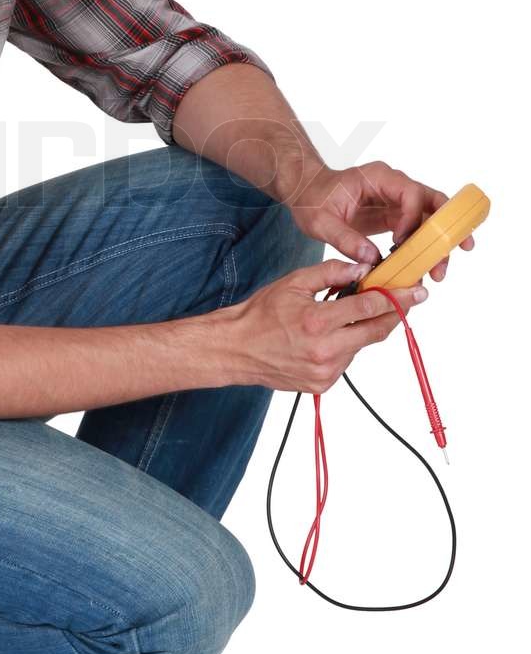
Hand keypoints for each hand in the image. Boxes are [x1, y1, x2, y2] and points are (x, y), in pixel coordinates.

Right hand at [220, 257, 428, 391]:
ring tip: (347, 316)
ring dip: (363, 329)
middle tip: (411, 300)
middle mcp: (324, 350)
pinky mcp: (323, 384)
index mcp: (317, 321)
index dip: (398, 298)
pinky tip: (327, 337)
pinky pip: (346, 361)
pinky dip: (345, 346)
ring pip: (360, 346)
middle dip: (396, 314)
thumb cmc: (260, 314)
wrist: (235, 350)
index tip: (417, 291)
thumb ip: (331, 273)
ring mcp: (325, 371)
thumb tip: (363, 268)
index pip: (369, 308)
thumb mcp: (294, 283)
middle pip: (375, 331)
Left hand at [287, 160, 475, 282]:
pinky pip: (418, 230)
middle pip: (432, 202)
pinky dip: (424, 248)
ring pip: (430, 218)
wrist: (307, 194)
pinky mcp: (396, 216)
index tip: (402, 243)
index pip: (410, 193)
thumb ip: (345, 239)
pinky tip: (426, 267)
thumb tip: (372, 260)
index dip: (412, 218)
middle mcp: (394, 185)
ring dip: (439, 242)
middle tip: (459, 250)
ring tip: (439, 271)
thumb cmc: (312, 200)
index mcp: (378, 177)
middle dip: (446, 228)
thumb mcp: (320, 222)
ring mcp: (397, 201)